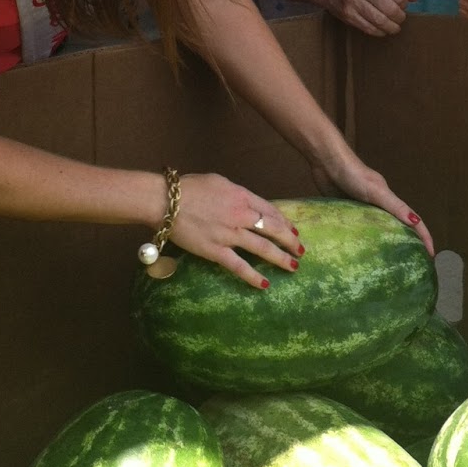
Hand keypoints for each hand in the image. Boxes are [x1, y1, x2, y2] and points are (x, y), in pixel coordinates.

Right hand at [168, 173, 302, 289]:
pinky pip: (239, 266)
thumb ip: (236, 194)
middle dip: (290, 241)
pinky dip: (254, 276)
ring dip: (280, 258)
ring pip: (262, 248)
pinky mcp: (216, 251)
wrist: (166, 200)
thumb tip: (247, 203)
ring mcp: (229, 234)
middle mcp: (241, 215)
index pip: (271, 211)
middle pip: (273, 229)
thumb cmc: (189, 188)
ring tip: (293, 266)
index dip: (285, 223)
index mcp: (242, 196)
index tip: (293, 232)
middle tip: (301, 251)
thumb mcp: (219, 182)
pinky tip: (265, 284)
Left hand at [309, 149, 434, 256]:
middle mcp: (378, 207)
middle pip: (398, 228)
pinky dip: (363, 242)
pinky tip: (359, 255)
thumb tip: (416, 222)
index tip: (431, 256)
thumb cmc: (353, 174)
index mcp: (389, 202)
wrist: (326, 162)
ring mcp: (362, 211)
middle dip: (408, 245)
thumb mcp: (376, 191)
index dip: (424, 237)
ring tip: (389, 266)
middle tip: (413, 267)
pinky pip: (358, 231)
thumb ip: (394, 206)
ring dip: (385, 246)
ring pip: (378, 231)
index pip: (413, 222)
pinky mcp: (346, 213)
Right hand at [315, 0, 417, 36]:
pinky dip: (380, 32)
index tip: (402, 6)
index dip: (404, 4)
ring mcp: (354, 3)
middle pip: (391, 9)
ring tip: (394, 27)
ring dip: (392, 27)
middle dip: (400, 17)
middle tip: (399, 19)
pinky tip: (382, 30)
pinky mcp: (348, 15)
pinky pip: (369, 28)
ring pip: (381, 21)